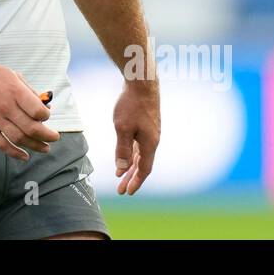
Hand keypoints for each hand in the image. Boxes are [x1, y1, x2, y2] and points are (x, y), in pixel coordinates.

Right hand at [0, 62, 58, 161]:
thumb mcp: (14, 76)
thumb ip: (31, 92)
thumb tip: (47, 107)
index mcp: (15, 91)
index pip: (37, 111)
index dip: (46, 117)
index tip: (47, 117)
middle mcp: (5, 106)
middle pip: (31, 128)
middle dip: (47, 136)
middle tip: (54, 137)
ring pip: (19, 138)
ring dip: (35, 146)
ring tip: (45, 148)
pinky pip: (1, 144)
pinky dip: (15, 153)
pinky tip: (25, 156)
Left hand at [113, 79, 159, 194]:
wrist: (142, 82)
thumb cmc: (132, 104)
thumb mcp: (122, 128)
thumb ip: (122, 149)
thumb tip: (121, 168)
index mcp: (149, 144)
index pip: (144, 169)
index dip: (135, 182)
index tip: (127, 192)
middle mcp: (152, 140)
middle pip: (142, 164)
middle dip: (131, 177)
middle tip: (121, 189)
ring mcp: (150, 132)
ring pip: (140, 155)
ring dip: (130, 166)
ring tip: (120, 176)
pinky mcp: (146, 125)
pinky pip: (139, 145)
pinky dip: (131, 153)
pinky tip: (124, 156)